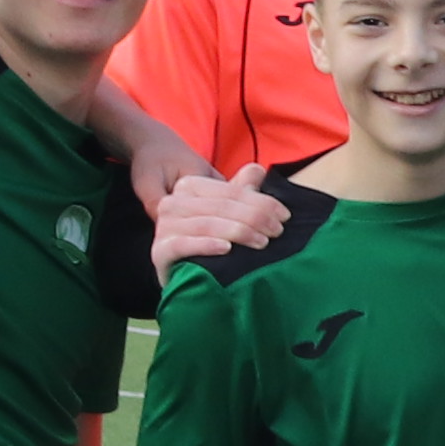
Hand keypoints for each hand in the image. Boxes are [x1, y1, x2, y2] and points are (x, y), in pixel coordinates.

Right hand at [147, 164, 291, 265]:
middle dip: (254, 218)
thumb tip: (259, 170)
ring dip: (238, 232)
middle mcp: (172, 203)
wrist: (180, 276)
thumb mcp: (225, 210)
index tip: (285, 216)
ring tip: (262, 243)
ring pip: (207, 225)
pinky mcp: (159, 251)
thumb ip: (240, 190)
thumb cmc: (208, 240)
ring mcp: (163, 227)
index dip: (261, 201)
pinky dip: (206, 246)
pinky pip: (184, 245)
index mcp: (188, 187)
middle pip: (221, 207)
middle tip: (277, 232)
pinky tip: (227, 250)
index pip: (230, 191)